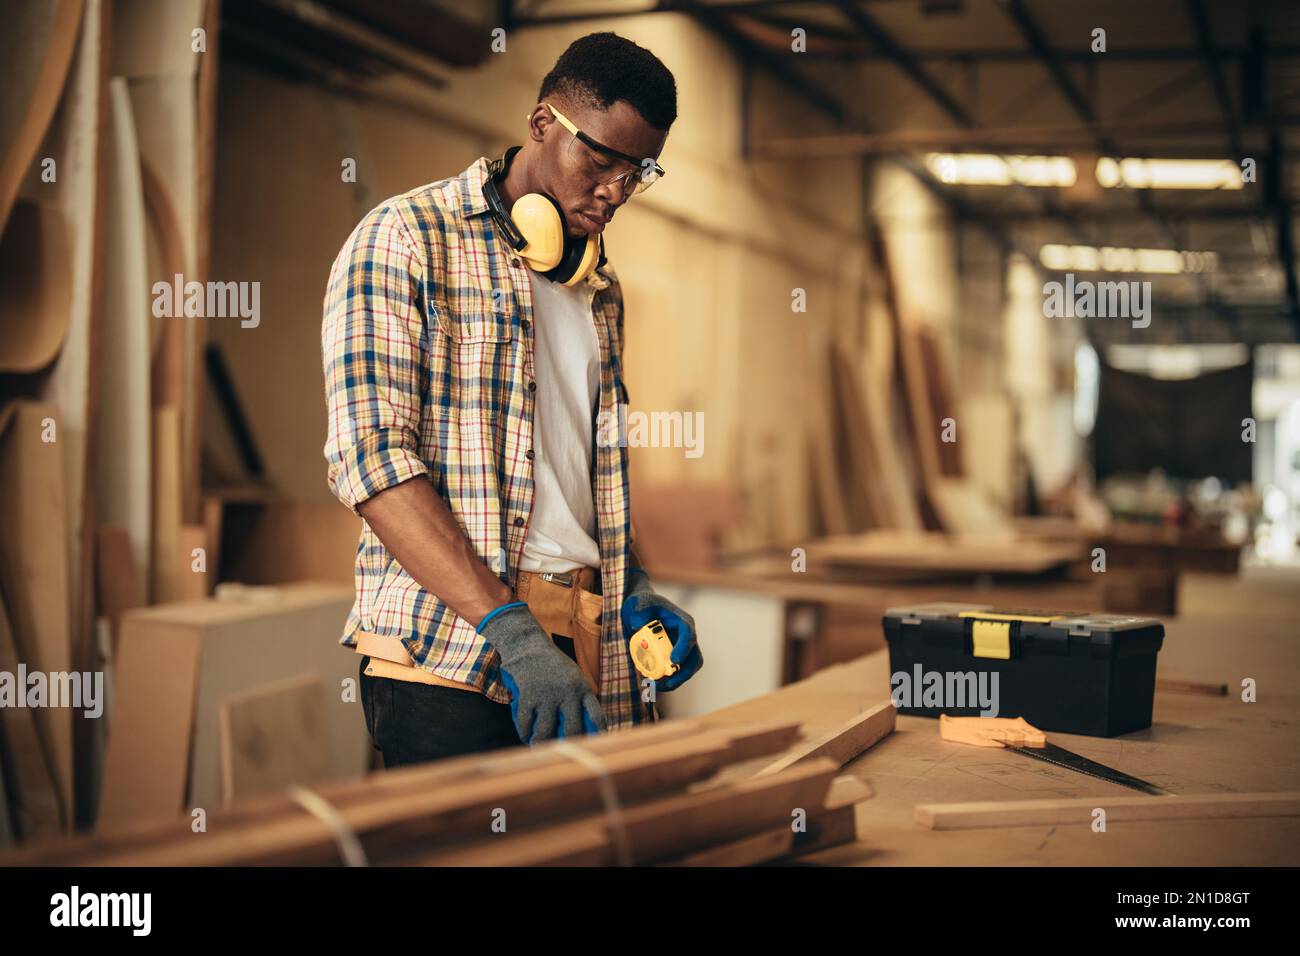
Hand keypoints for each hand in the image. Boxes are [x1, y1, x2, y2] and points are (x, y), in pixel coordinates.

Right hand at [477, 602, 605, 742]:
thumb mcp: (573, 679)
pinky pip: (526, 726)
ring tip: (539, 745)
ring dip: (540, 743)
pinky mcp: (527, 696)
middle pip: (571, 731)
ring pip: (545, 734)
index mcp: (582, 689)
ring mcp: (547, 695)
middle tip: (560, 752)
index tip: (595, 749)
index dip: (597, 736)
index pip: (596, 716)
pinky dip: (525, 734)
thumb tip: (586, 734)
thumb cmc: (553, 668)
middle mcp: (567, 693)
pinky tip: (527, 734)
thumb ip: (580, 702)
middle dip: (566, 746)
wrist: (528, 645)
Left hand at [620, 570, 702, 690]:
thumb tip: (638, 625)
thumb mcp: (639, 604)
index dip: (684, 648)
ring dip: (676, 680)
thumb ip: (639, 613)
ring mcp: (682, 649)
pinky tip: (653, 682)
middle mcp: (686, 637)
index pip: (688, 635)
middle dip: (683, 673)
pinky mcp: (673, 658)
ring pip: (687, 669)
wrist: (640, 611)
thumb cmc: (643, 605)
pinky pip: (676, 672)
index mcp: (682, 621)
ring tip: (658, 687)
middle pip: (694, 658)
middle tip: (666, 683)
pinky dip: (667, 680)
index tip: (673, 660)